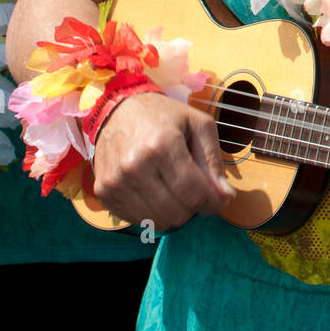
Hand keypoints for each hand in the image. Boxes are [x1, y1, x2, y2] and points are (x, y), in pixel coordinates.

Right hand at [93, 91, 233, 227]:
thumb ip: (214, 162)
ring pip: (158, 222)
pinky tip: (151, 190)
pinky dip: (151, 211)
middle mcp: (135, 166)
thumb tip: (225, 197)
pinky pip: (137, 220)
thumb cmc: (162, 116)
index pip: (194, 194)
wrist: (116, 108)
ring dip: (172, 211)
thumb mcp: (198, 125)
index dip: (213, 203)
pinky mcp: (104, 192)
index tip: (217, 198)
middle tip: (190, 187)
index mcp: (162, 145)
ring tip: (171, 188)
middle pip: (178, 213)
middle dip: (192, 206)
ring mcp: (116, 181)